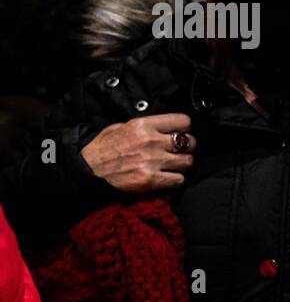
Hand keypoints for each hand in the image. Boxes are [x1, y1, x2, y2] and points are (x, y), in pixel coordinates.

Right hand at [80, 114, 195, 191]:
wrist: (88, 170)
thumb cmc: (103, 149)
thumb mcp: (122, 127)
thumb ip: (147, 126)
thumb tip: (166, 127)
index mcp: (144, 125)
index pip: (183, 121)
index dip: (186, 128)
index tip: (184, 132)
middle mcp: (151, 141)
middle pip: (190, 143)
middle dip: (188, 148)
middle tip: (181, 152)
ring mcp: (152, 161)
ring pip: (187, 162)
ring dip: (183, 165)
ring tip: (173, 166)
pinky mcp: (150, 180)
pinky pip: (179, 180)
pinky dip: (176, 180)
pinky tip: (168, 178)